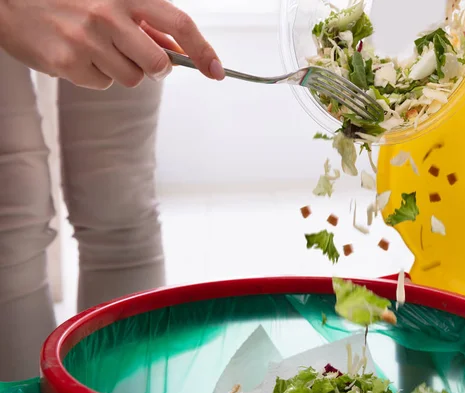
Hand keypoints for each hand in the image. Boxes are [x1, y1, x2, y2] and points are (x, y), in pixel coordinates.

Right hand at [0, 0, 224, 88]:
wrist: (8, 0)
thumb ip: (143, 20)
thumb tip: (178, 47)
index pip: (179, 22)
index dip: (203, 50)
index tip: (216, 71)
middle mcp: (108, 14)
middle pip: (158, 64)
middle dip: (156, 67)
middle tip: (140, 58)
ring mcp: (87, 40)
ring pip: (132, 79)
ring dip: (121, 69)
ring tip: (95, 47)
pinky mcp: (67, 62)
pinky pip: (102, 84)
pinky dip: (94, 74)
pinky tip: (75, 54)